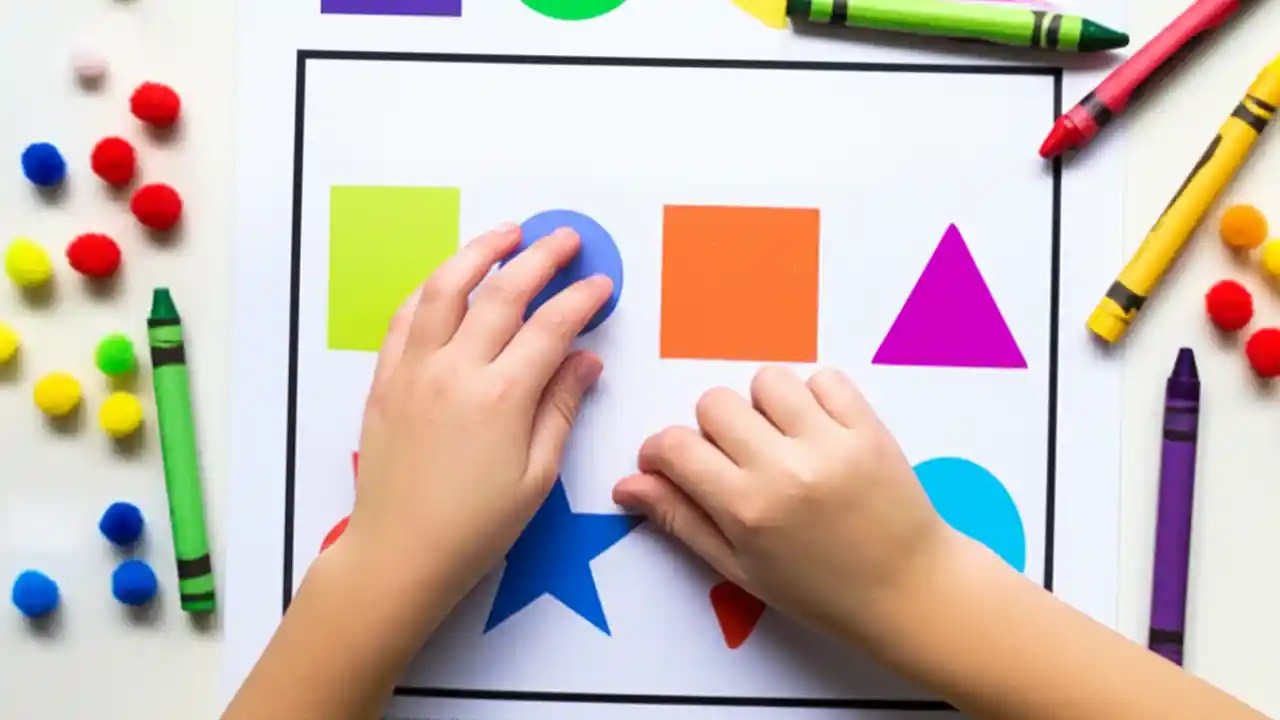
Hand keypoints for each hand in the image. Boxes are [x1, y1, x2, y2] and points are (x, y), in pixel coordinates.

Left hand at [346, 223, 611, 619]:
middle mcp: (455, 371)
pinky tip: (448, 278)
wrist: (399, 554)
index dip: (581, 299)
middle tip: (565, 239)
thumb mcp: (537, 477)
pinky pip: (406, 317)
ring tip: (506, 234)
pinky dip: (431, 288)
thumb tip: (584, 362)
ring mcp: (414, 370)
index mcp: (501, 397)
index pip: (550, 327)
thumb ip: (560, 409)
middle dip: (540, 257)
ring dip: (478, 252)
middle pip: (503, 292)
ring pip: (446, 288)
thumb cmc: (474, 528)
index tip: (601, 284)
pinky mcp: (385, 380)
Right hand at [614, 365, 955, 647]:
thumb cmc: (821, 590)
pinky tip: (818, 432)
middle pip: (716, 403)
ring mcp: (830, 443)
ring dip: (764, 406)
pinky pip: (824, 378)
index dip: (662, 452)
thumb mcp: (740, 569)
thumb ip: (682, 520)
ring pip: (767, 380)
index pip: (675, 447)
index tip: (672, 464)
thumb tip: (626, 486)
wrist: (909, 591)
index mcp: (746, 509)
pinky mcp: (869, 427)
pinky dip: (814, 397)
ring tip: (782, 441)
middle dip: (714, 428)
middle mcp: (784, 469)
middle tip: (738, 459)